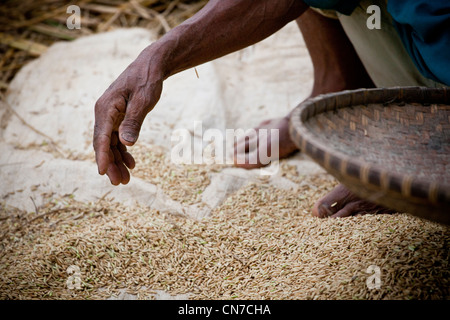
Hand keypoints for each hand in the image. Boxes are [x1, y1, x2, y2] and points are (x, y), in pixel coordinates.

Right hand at [93, 48, 163, 184]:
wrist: (150, 67)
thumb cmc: (147, 81)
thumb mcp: (143, 101)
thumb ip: (134, 121)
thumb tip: (126, 143)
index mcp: (106, 108)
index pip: (102, 137)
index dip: (102, 156)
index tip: (103, 173)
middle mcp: (104, 113)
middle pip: (104, 144)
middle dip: (111, 164)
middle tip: (120, 183)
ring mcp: (110, 116)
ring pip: (111, 144)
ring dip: (118, 161)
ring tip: (127, 179)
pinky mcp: (118, 118)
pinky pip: (117, 138)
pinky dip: (124, 151)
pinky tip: (131, 163)